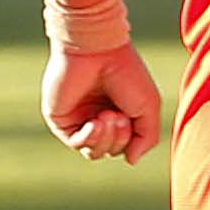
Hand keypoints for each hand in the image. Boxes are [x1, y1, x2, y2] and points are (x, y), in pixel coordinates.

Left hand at [40, 41, 162, 163]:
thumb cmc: (125, 72)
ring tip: (107, 116)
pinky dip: (88, 138)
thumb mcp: (149, 107)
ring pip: (92, 151)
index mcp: (119, 112)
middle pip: (109, 150)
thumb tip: (131, 160)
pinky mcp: (61, 118)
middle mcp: (97, 116)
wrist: (97, 49)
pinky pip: (75, 143)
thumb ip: (147, 137)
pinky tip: (94, 123)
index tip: (129, 117)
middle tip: (118, 116)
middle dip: (118, 139)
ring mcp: (78, 118)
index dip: (130, 138)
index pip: (125, 144)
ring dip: (104, 140)